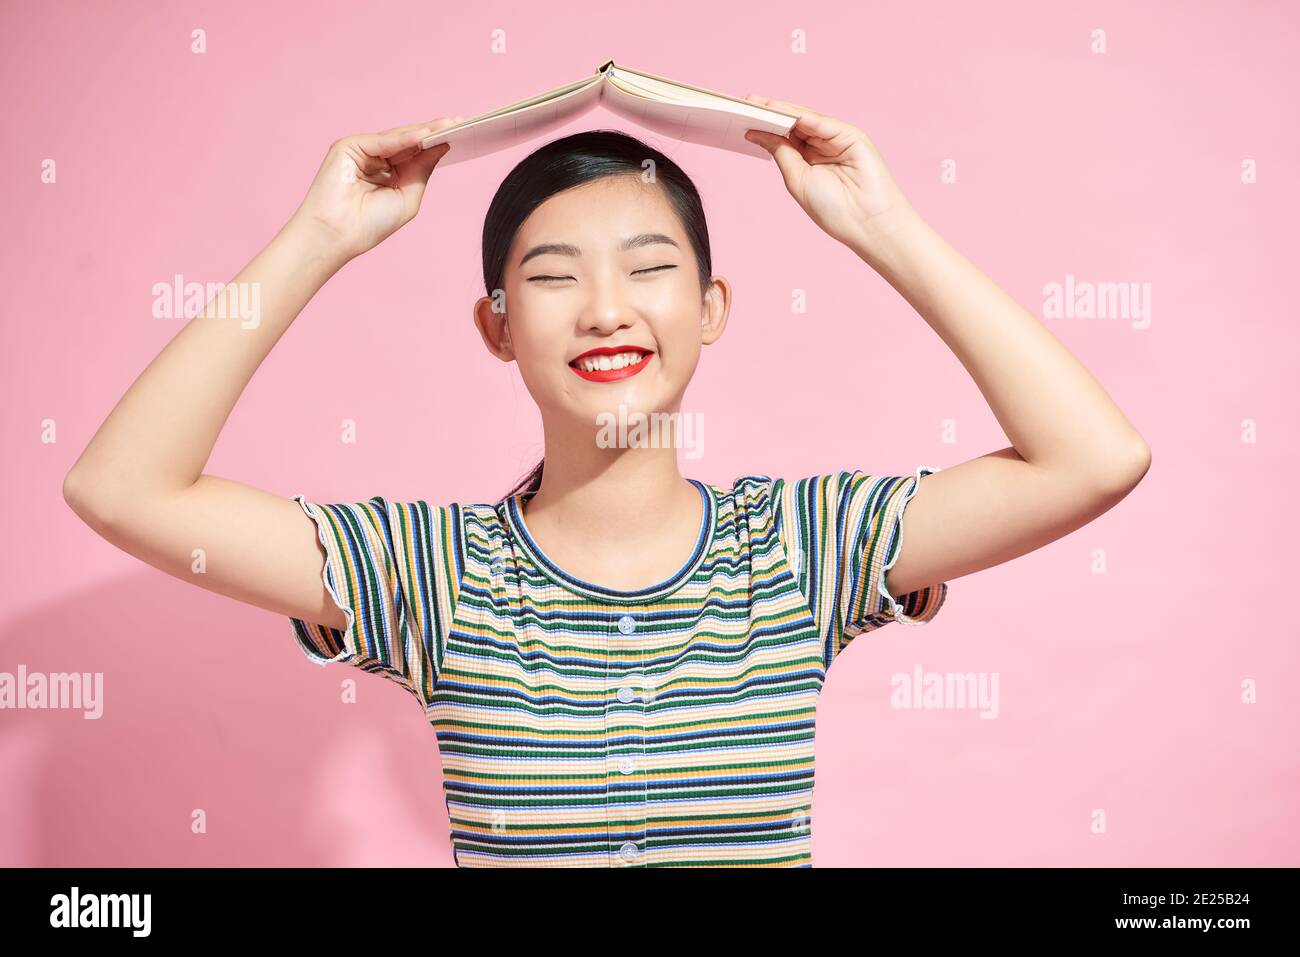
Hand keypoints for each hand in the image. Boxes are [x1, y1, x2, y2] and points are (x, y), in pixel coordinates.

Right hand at [287, 117, 463, 263]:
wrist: (337, 235)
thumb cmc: (369, 224)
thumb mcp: (407, 197)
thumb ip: (421, 171)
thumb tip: (439, 146)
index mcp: (389, 174)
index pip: (416, 155)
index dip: (437, 144)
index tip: (462, 134)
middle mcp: (376, 159)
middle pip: (409, 142)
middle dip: (434, 132)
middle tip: (460, 122)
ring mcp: (362, 151)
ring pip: (398, 138)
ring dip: (423, 131)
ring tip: (450, 125)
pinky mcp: (348, 147)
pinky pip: (382, 141)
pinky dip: (403, 138)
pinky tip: (424, 135)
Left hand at [743, 96, 914, 254]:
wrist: (865, 220)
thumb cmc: (833, 208)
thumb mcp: (797, 178)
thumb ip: (781, 152)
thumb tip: (757, 132)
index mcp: (808, 160)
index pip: (783, 138)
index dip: (764, 127)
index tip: (740, 117)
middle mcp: (821, 146)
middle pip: (791, 124)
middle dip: (769, 113)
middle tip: (743, 102)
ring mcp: (836, 138)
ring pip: (804, 119)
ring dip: (780, 110)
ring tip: (755, 103)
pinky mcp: (849, 134)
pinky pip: (820, 121)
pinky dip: (799, 114)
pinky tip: (779, 110)